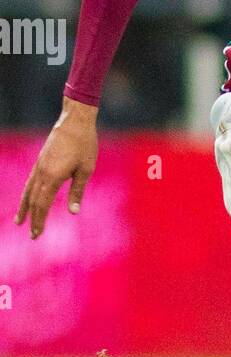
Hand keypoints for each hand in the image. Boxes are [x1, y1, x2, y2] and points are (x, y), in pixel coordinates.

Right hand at [15, 98, 98, 239]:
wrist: (75, 120)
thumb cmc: (84, 144)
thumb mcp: (86, 169)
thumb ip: (77, 191)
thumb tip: (74, 212)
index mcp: (53, 176)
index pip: (42, 204)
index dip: (39, 220)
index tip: (37, 233)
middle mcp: (42, 172)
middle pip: (34, 200)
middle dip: (33, 218)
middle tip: (33, 235)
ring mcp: (39, 166)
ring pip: (28, 191)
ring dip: (24, 207)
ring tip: (18, 221)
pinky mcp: (41, 161)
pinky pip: (30, 181)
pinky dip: (27, 193)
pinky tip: (27, 199)